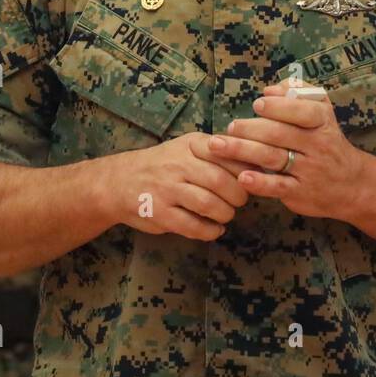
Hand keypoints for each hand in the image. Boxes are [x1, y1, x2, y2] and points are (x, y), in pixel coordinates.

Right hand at [105, 133, 249, 240]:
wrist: (118, 182)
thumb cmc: (162, 165)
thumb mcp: (186, 148)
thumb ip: (216, 152)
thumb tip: (256, 161)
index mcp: (189, 145)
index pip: (227, 154)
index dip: (245, 170)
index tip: (251, 179)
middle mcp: (177, 164)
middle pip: (221, 181)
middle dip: (238, 196)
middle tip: (239, 201)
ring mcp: (167, 189)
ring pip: (209, 204)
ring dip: (225, 214)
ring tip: (225, 214)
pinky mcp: (160, 213)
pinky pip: (194, 226)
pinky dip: (211, 231)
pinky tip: (214, 229)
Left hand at [206, 82, 369, 220]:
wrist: (351, 184)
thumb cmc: (326, 140)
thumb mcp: (322, 112)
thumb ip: (299, 93)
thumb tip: (271, 89)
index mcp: (321, 122)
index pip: (303, 111)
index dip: (279, 107)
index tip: (257, 104)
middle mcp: (317, 145)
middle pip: (279, 135)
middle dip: (250, 129)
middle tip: (230, 127)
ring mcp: (308, 170)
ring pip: (273, 158)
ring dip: (243, 151)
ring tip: (218, 146)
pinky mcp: (299, 192)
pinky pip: (277, 186)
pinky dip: (259, 183)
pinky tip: (241, 177)